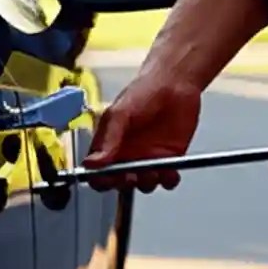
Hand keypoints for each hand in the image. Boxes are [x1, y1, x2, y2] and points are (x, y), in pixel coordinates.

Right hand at [83, 74, 200, 192]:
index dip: (101, 180)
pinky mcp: (169, 160)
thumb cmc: (143, 92)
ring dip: (147, 182)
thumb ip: (108, 138)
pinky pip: (167, 180)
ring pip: (144, 185)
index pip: (98, 173)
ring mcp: (148, 159)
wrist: (174, 83)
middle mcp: (127, 156)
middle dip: (124, 183)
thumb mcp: (119, 113)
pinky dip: (168, 180)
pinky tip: (169, 172)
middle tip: (130, 175)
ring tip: (152, 170)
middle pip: (120, 183)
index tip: (108, 177)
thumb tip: (93, 163)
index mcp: (109, 146)